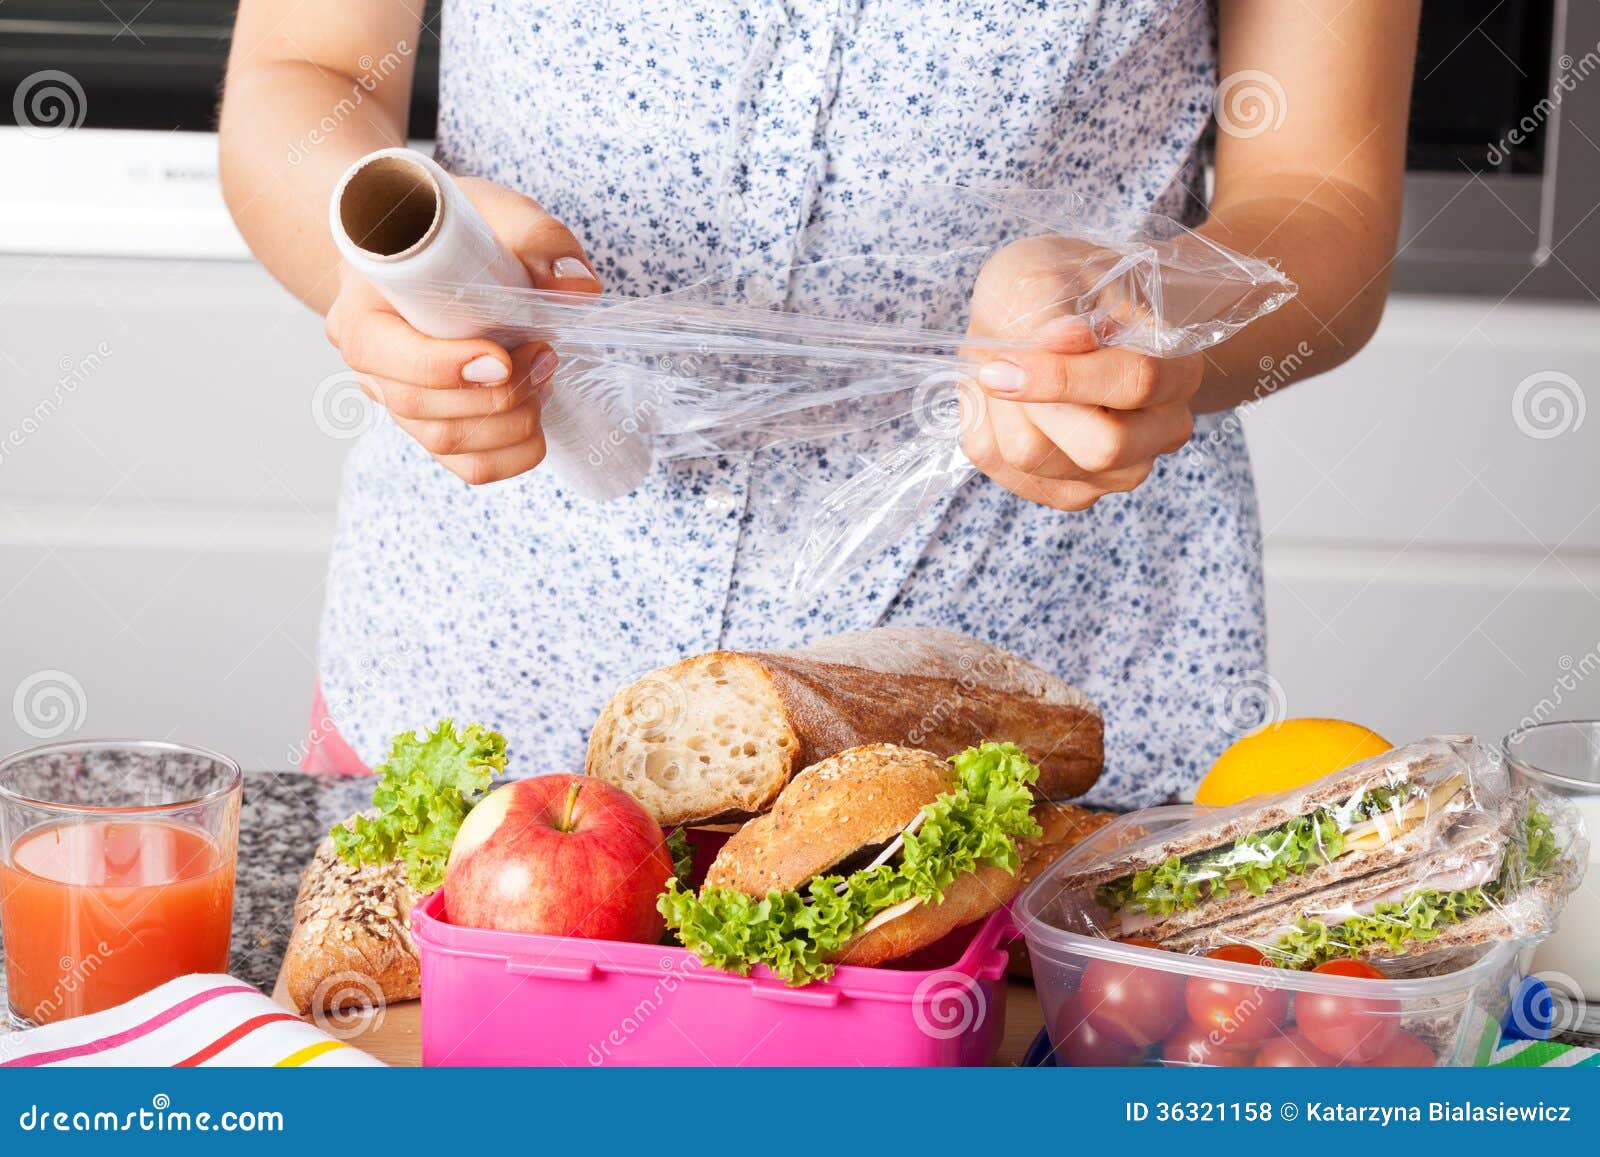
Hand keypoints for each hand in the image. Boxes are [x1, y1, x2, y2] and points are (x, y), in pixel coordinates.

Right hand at [324, 176, 601, 484]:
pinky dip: (515, 452)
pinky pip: (470, 466)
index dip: (441, 366)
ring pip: (447, 443)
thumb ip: (537, 239)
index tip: (500, 357)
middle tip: (543, 353)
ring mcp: (401, 403)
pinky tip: (536, 411)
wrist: (431, 253)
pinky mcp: (437, 427)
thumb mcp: (492, 211)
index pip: (379, 354)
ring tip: (543, 374)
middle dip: (496, 394)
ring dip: (511, 421)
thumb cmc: (453, 232)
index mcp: (361, 309)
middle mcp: (372, 366)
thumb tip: (579, 288)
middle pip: (420, 409)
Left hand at [960, 235, 1199, 510]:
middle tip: (1002, 363)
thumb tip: (1069, 337)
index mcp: (1176, 370)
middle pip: (1100, 448)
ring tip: (1004, 372)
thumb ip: (1056, 307)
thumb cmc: (1053, 288)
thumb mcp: (1046, 274)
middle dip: (1032, 403)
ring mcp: (1118, 470)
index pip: (1135, 384)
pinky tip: (1001, 401)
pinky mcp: (1069, 492)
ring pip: (1035, 458)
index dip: (1064, 376)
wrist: (1037, 313)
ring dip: (999, 409)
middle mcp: (1160, 431)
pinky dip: (984, 428)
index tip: (1006, 353)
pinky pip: (1002, 470)